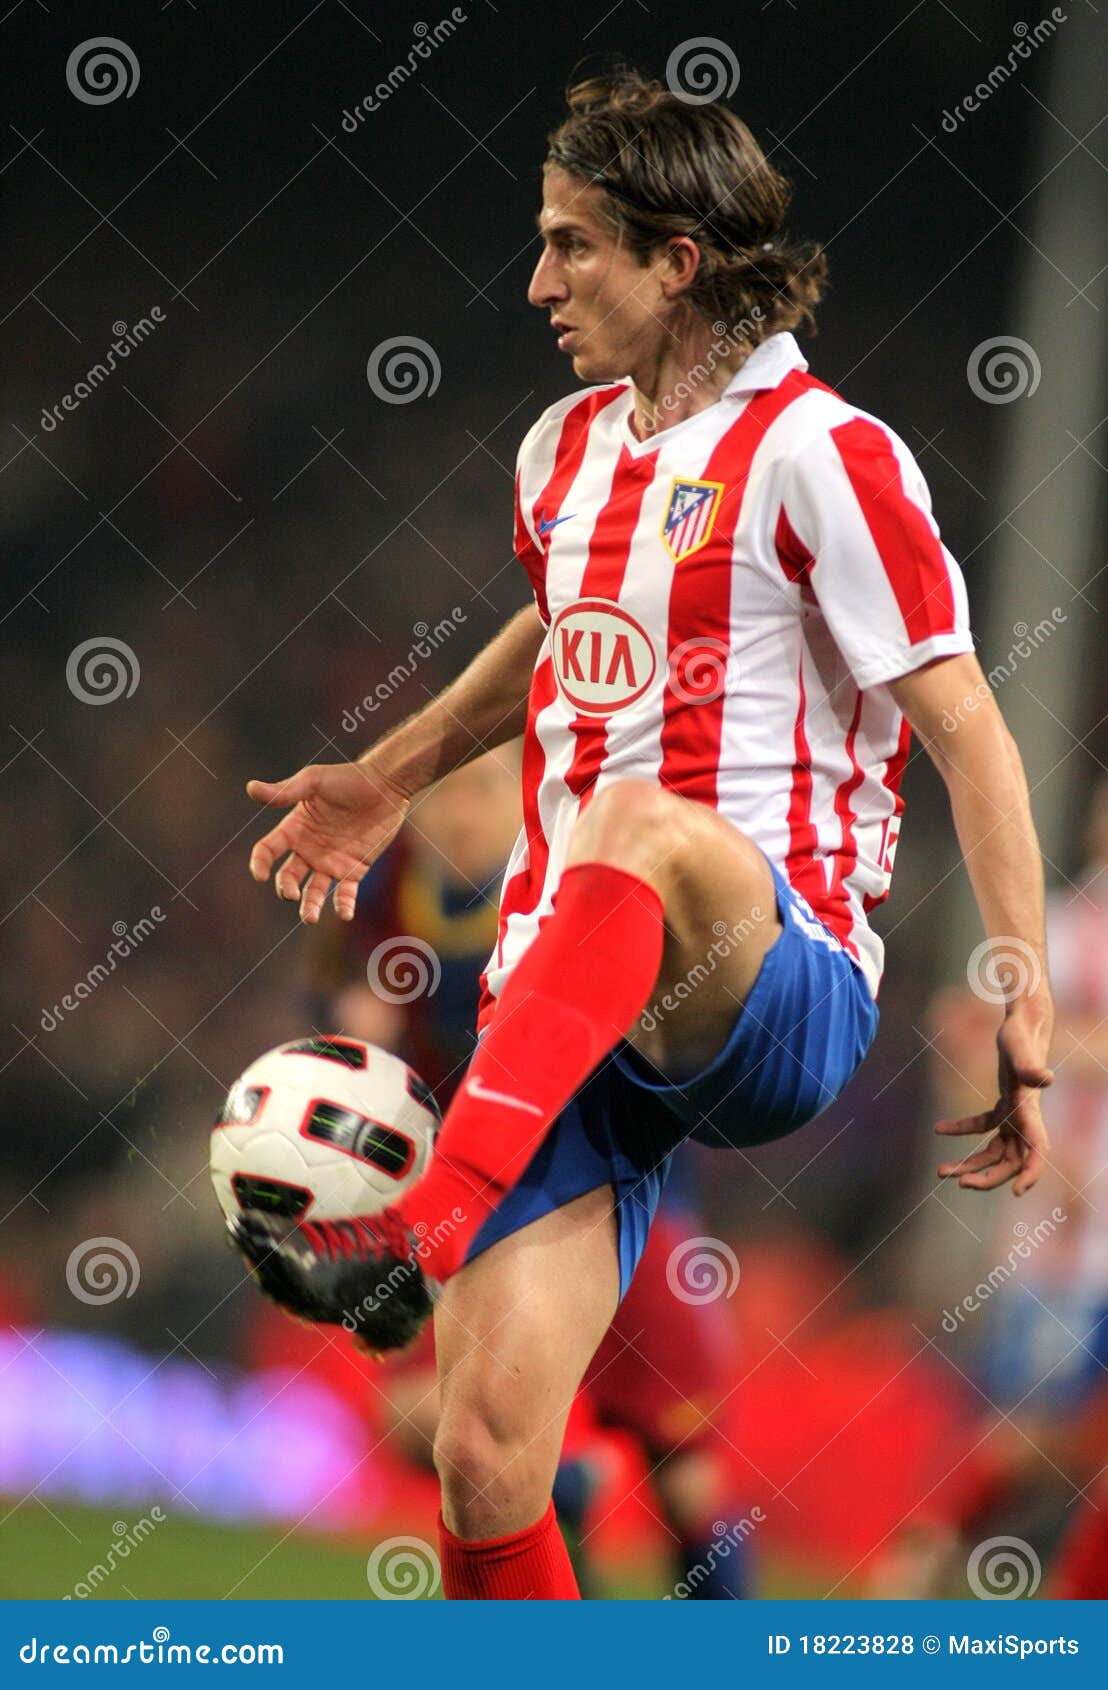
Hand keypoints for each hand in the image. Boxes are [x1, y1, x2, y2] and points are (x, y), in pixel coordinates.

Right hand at [246, 759, 409, 922]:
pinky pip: (345, 894)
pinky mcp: (354, 869)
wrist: (386, 785)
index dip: (259, 863)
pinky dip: (343, 906)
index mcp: (293, 829)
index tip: (260, 875)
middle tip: (292, 894)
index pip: (267, 851)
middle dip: (286, 889)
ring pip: (313, 892)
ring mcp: (331, 862)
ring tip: (310, 918)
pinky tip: (345, 914)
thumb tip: (251, 788)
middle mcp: (308, 849)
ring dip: (309, 907)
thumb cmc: (348, 778)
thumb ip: (286, 791)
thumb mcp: (314, 781)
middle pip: (288, 877)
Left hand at [935, 1003, 1053, 1195]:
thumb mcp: (1020, 1048)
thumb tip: (1047, 1079)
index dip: (1031, 1173)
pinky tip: (939, 1128)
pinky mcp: (1005, 1105)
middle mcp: (1026, 1118)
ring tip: (940, 1172)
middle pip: (1012, 1161)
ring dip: (972, 1164)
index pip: (1038, 1151)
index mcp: (1031, 1111)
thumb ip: (1030, 1066)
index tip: (1016, 1192)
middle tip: (959, 1183)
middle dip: (988, 1177)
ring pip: (996, 1152)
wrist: (1023, 1023)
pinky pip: (984, 1127)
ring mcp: (1016, 1114)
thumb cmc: (1020, 1034)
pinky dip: (962, 1130)